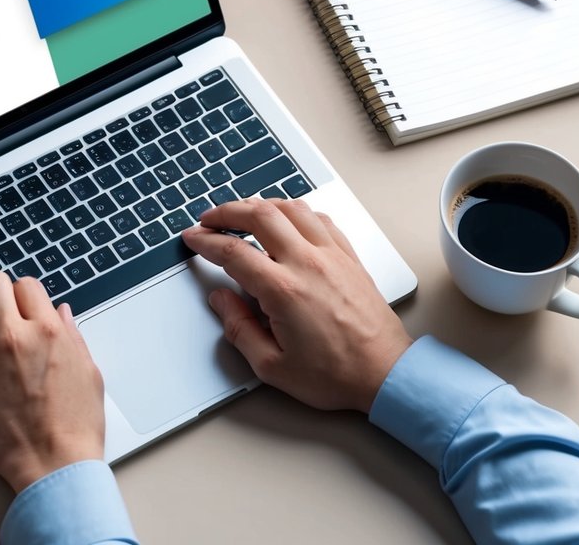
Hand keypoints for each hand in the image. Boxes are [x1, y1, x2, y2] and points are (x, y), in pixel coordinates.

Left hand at [0, 272, 104, 491]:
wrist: (54, 464)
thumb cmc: (75, 425)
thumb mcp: (88, 372)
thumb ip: (72, 336)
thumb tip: (61, 313)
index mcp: (48, 332)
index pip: (26, 285)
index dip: (26, 293)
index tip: (25, 305)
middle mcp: (14, 339)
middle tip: (1, 307)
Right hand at [182, 198, 411, 412]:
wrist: (385, 372)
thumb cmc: (335, 374)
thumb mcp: (272, 366)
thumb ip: (239, 329)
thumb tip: (221, 299)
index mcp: (284, 290)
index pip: (233, 251)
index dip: (206, 240)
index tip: (193, 237)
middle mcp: (308, 263)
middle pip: (259, 215)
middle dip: (227, 211)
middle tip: (209, 218)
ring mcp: (331, 255)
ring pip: (291, 208)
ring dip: (261, 204)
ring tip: (243, 211)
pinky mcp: (348, 256)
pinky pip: (320, 218)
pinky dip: (296, 211)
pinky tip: (287, 218)